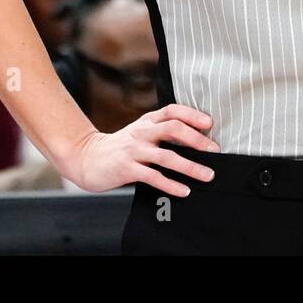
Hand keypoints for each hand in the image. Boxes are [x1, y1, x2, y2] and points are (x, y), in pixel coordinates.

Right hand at [61, 105, 220, 195]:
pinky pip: (153, 176)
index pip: (172, 111)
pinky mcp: (127, 169)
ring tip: (208, 175)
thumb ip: (162, 131)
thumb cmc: (120, 147)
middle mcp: (142, 132)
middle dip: (197, 139)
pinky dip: (171, 184)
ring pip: (167, 156)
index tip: (210, 124)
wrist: (87, 158)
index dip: (192, 115)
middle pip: (173, 128)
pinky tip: (184, 191)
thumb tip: (196, 139)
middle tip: (214, 151)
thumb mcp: (140, 132)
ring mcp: (134, 150)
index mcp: (148, 121)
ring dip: (190, 166)